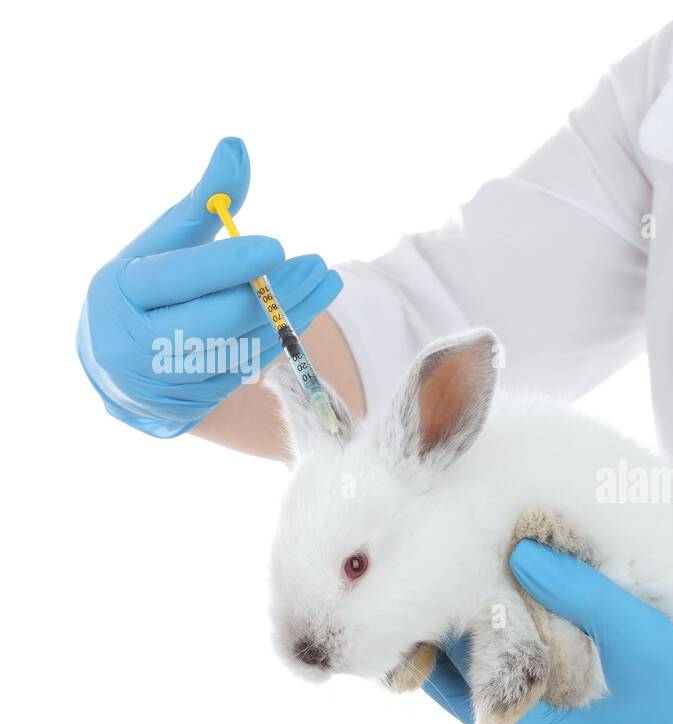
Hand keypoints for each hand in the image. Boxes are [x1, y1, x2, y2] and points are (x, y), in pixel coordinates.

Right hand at [76, 137, 342, 436]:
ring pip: (242, 345)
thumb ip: (203, 201)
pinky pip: (250, 365)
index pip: (177, 278)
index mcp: (118, 293)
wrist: (119, 364)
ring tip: (325, 279)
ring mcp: (168, 378)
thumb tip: (237, 145)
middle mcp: (136, 342)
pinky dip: (282, 334)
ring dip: (291, 313)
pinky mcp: (198, 401)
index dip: (227, 264)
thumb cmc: (146, 286)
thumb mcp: (163, 242)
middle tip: (317, 263)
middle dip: (274, 292)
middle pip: (218, 319)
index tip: (277, 245)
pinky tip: (309, 306)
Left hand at [423, 540, 672, 723]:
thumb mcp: (636, 637)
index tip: (451, 549)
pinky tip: (525, 593)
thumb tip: (519, 548)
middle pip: (457, 668)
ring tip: (490, 560)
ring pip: (484, 672)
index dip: (449, 604)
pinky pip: (513, 676)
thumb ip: (578, 591)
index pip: (453, 661)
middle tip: (460, 546)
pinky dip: (513, 637)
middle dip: (459, 610)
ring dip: (487, 622)